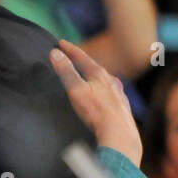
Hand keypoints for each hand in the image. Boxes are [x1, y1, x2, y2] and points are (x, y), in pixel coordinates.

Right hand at [50, 39, 142, 165]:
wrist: (119, 135)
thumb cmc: (97, 112)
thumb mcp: (76, 90)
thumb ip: (66, 71)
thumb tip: (55, 53)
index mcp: (99, 75)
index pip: (82, 57)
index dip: (70, 49)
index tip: (61, 42)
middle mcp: (112, 82)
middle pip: (95, 68)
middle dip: (83, 62)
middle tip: (73, 57)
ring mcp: (119, 95)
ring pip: (106, 81)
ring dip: (95, 77)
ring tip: (89, 76)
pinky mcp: (122, 108)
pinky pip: (112, 94)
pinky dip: (104, 91)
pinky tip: (105, 97)